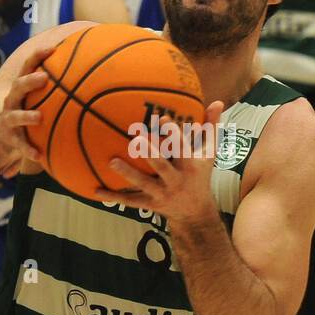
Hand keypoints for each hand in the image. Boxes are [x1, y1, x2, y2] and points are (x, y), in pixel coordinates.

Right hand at [0, 44, 53, 177]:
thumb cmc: (25, 114)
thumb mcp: (36, 99)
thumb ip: (57, 90)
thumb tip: (89, 78)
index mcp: (21, 89)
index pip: (27, 67)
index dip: (37, 57)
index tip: (52, 49)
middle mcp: (12, 101)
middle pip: (18, 87)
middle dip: (29, 81)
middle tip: (44, 77)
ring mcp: (9, 120)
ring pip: (15, 116)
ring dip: (26, 116)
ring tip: (39, 117)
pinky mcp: (10, 139)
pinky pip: (20, 145)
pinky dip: (28, 150)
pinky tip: (38, 155)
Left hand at [93, 101, 223, 228]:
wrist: (195, 213)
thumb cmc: (199, 176)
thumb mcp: (208, 153)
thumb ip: (211, 127)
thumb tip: (218, 101)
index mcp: (190, 166)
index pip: (182, 148)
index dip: (173, 134)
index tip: (161, 117)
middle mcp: (176, 181)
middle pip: (162, 166)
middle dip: (150, 153)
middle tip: (136, 137)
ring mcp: (162, 194)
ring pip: (143, 184)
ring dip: (128, 174)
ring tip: (112, 161)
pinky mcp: (150, 205)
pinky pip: (130, 201)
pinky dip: (113, 197)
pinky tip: (95, 190)